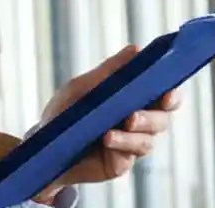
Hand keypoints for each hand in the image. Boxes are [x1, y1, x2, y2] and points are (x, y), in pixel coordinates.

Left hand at [29, 45, 183, 203]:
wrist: (43, 146)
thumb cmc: (65, 112)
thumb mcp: (83, 87)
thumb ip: (110, 71)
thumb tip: (137, 49)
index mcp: (133, 100)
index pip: (163, 97)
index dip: (172, 95)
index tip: (168, 93)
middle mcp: (138, 123)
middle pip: (161, 120)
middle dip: (150, 118)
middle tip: (131, 116)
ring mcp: (130, 145)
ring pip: (147, 140)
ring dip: (133, 135)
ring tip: (110, 131)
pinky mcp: (120, 164)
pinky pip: (128, 155)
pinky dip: (119, 145)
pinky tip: (106, 139)